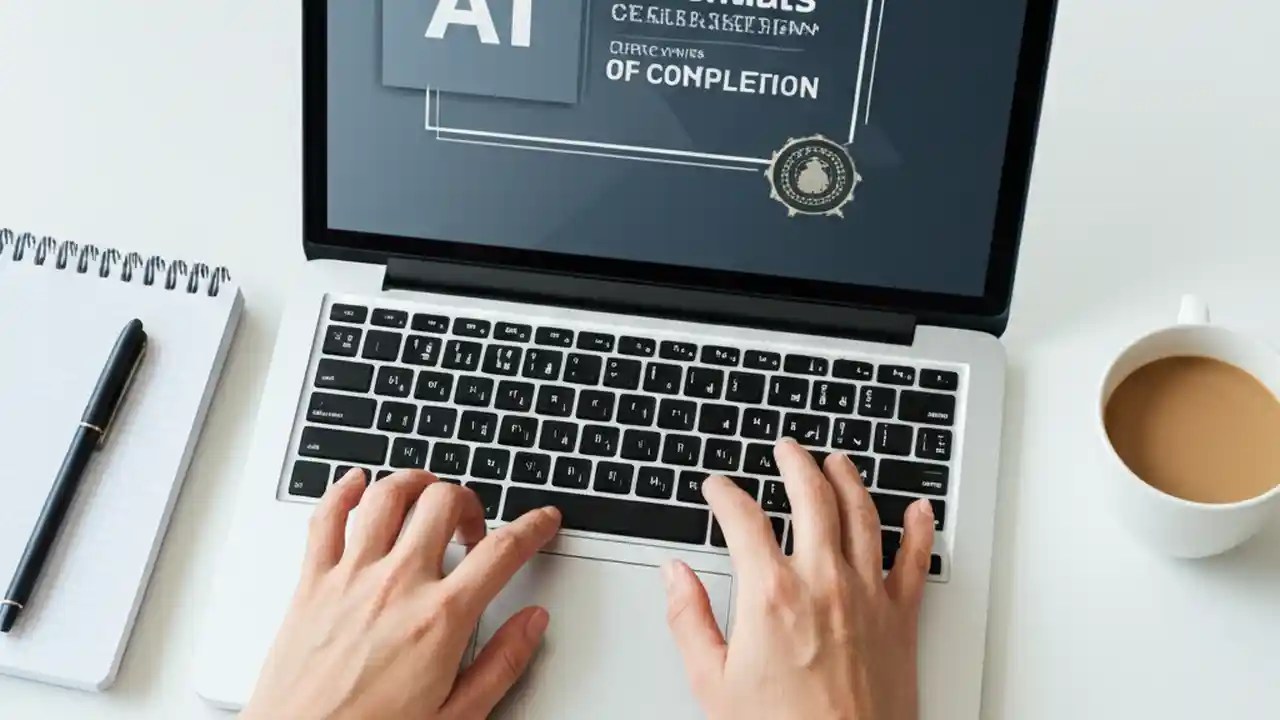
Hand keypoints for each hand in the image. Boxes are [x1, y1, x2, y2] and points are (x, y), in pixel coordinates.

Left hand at [242, 469, 561, 719]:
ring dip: (416, 483)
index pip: (502, 551)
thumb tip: (533, 623)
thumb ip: (502, 664)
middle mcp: (397, 586)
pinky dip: (343, 491)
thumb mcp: (456, 716)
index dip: (533, 527)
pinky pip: (326, 518)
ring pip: (388, 496)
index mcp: (440, 620)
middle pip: (445, 503)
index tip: (543, 521)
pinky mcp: (311, 584)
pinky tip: (357, 484)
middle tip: (474, 526)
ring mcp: (351, 578)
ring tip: (428, 493)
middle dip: (470, 502)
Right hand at [664, 439, 934, 719]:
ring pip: (863, 515)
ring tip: (837, 461)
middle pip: (811, 497)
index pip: (743, 519)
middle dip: (795, 463)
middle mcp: (823, 583)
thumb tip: (674, 576)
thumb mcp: (712, 683)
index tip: (718, 488)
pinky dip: (919, 529)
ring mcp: (867, 596)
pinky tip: (918, 509)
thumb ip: (688, 620)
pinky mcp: (901, 618)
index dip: (725, 494)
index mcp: (771, 595)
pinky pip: (915, 560)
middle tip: (786, 449)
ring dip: (848, 479)